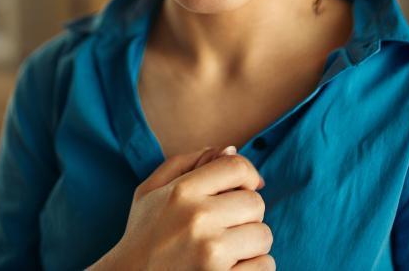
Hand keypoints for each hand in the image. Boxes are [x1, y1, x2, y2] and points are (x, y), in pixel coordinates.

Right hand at [92, 145, 273, 269]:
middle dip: (245, 214)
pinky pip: (265, 266)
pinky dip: (252, 268)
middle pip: (256, 202)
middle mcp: (197, 218)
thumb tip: (231, 150)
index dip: (248, 176)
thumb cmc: (143, 235)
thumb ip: (187, 163)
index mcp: (181, 191)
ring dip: (250, 243)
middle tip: (224, 226)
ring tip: (226, 249)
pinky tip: (229, 267)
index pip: (237, 167)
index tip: (244, 188)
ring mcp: (211, 252)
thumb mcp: (151, 191)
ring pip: (263, 235)